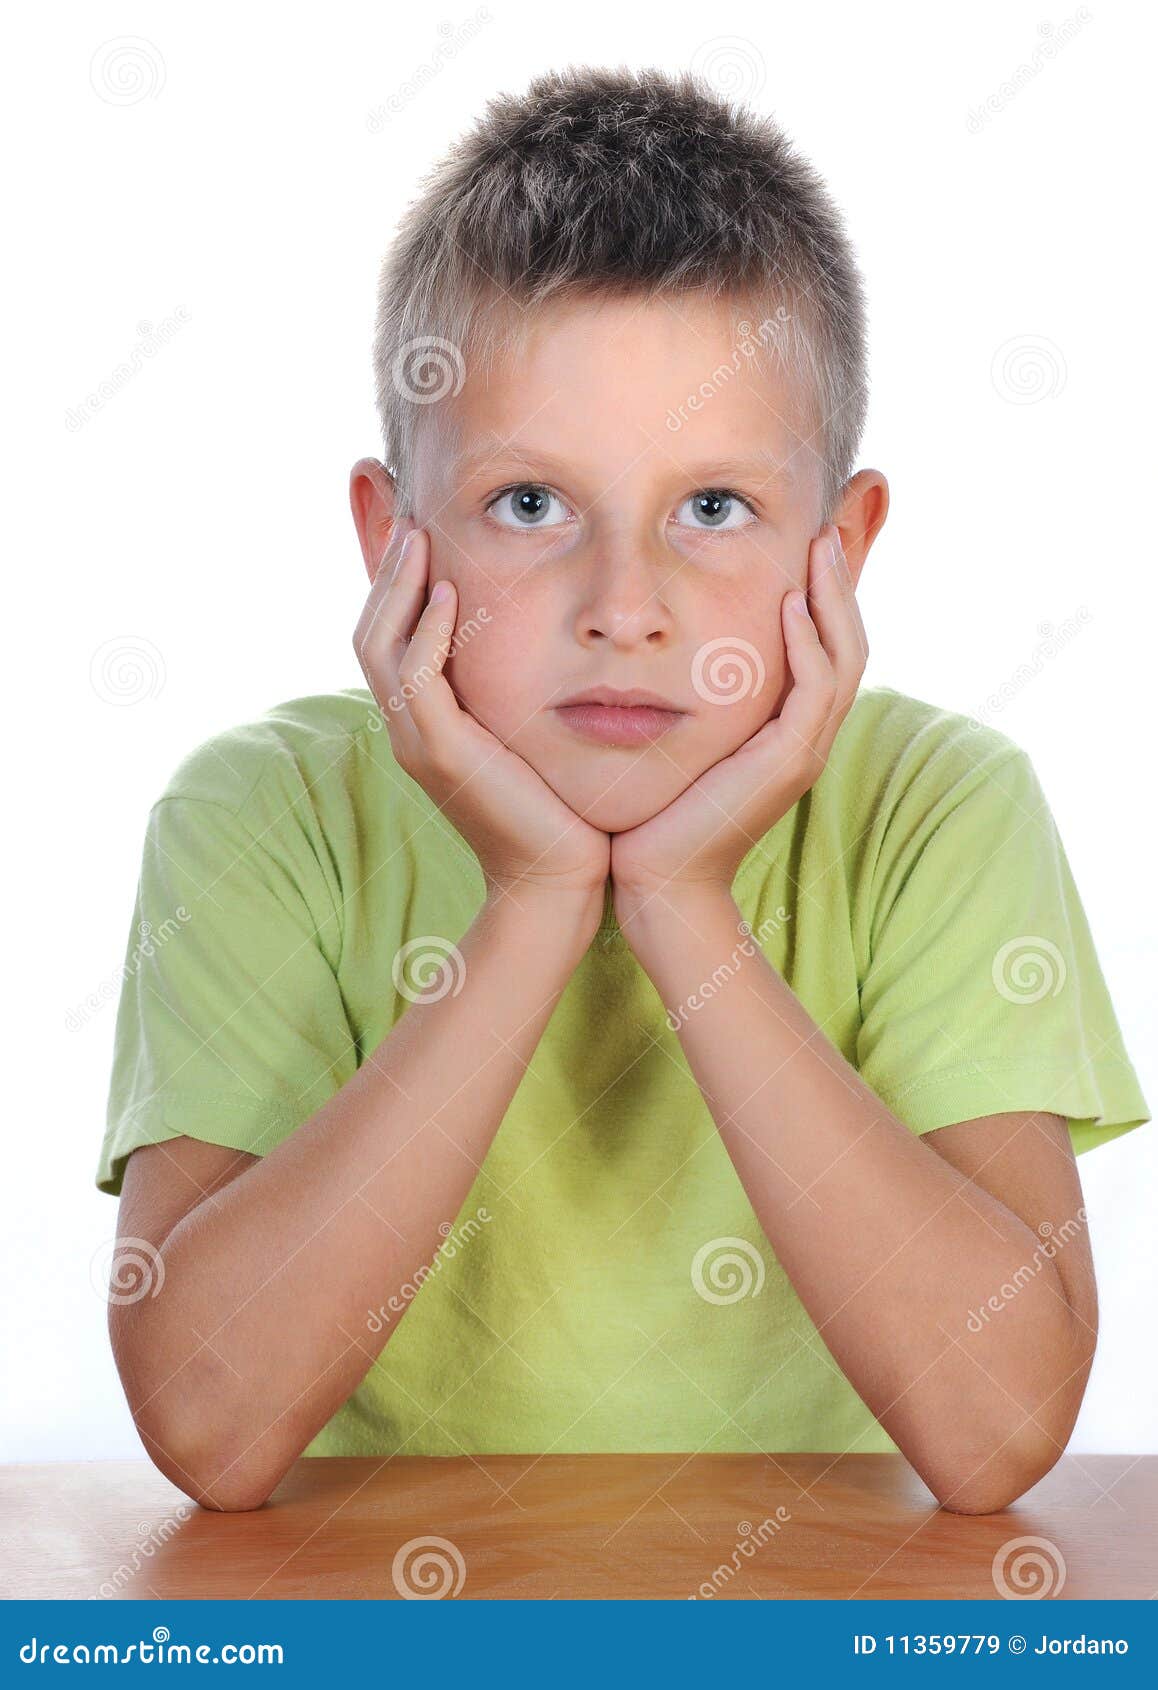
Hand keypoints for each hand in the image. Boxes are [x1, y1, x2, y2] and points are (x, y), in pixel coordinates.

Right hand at [353, 525, 610, 899]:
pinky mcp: (442, 755)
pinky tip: (451, 593)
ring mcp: (419, 743)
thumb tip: (546, 636)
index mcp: (425, 724)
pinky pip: (418, 680)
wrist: (560, 877)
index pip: (388, 638)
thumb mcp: (529, 734)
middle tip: (408, 518)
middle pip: (370, 633)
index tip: (417, 531)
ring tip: (419, 537)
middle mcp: (410, 730)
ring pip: (380, 648)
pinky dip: (427, 632)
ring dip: (398, 588)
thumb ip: (516, 690)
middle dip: (386, 572)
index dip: (394, 584)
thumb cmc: (560, 808)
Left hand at [610, 524, 867, 919]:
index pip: (824, 649)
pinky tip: (789, 608)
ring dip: (833, 601)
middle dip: (840, 585)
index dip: (823, 597)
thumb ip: (686, 698)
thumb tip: (658, 650)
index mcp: (786, 731)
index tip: (806, 544)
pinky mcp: (787, 764)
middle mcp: (806, 738)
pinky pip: (814, 693)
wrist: (657, 883)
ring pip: (844, 661)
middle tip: (826, 530)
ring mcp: (802, 752)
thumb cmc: (653, 815)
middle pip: (849, 645)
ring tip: (819, 550)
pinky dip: (807, 646)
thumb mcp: (676, 740)